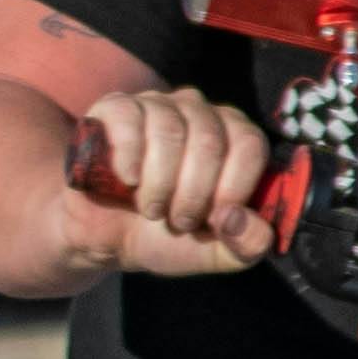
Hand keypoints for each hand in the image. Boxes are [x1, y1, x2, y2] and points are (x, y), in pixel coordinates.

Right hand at [69, 85, 281, 278]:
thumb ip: (248, 244)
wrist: (107, 236)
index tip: (214, 220)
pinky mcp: (116, 107)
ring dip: (160, 184)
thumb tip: (238, 218)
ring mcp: (158, 105)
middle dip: (194, 194)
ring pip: (170, 133)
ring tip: (152, 209)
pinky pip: (129, 119)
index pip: (250, 145)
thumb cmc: (170, 236)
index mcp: (235, 137)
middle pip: (209, 142)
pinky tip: (128, 180)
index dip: (234, 187)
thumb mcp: (217, 254)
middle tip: (178, 220)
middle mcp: (201, 111)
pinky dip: (129, 157)